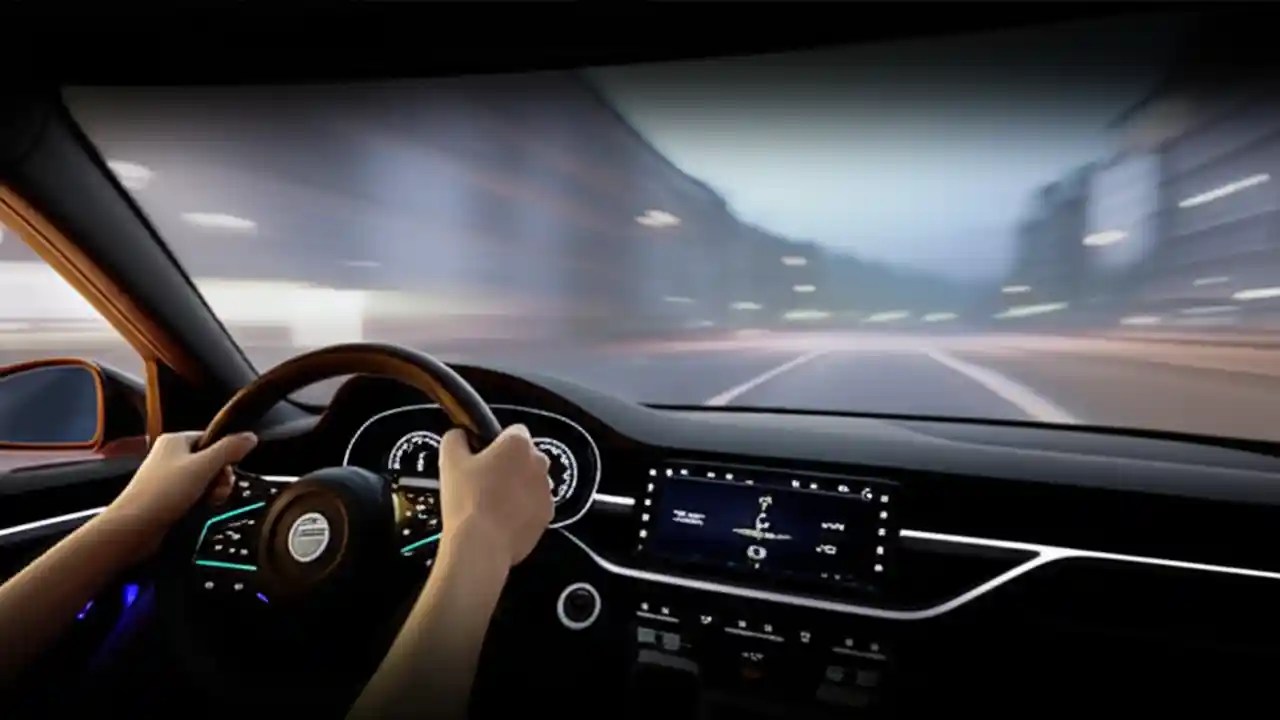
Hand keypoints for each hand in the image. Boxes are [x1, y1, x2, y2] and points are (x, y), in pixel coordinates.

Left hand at [107, 431, 258, 539]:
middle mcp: (171, 456)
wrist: (133, 528)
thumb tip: (251, 436)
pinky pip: (194, 494)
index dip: (225, 455)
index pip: (212, 438)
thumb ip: (229, 450)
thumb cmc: (164, 493)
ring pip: (205, 479)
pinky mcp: (167, 497)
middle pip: (211, 460)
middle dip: (220, 477)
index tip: (226, 471)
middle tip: (216, 491)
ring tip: (208, 503)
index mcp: (176, 440)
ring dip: (213, 491)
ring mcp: (168, 477)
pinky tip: (200, 510)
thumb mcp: (203, 467)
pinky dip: (201, 502)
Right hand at [438, 424, 552, 568]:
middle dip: (510, 464)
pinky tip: (503, 521)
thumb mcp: (449, 460)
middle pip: (526, 456)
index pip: (514, 431)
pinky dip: (524, 509)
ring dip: (519, 487)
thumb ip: (455, 438)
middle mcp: (540, 462)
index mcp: (518, 443)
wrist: (482, 544)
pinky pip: (535, 505)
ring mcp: (547, 491)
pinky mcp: (548, 515)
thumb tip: (460, 435)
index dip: (497, 442)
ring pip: (532, 481)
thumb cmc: (466, 497)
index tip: (482, 457)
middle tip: (485, 481)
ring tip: (493, 504)